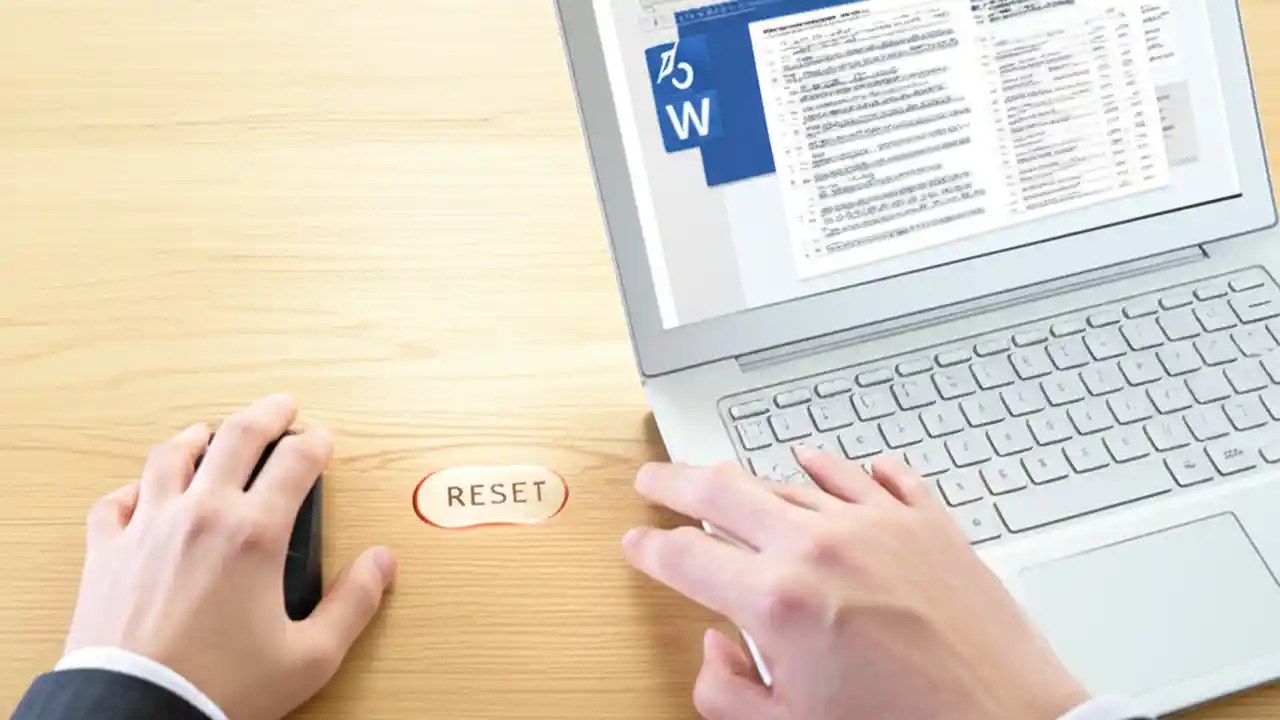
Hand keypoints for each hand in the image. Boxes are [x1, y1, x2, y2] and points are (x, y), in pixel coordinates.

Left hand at [64, 394, 396, 719]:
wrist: (136, 714)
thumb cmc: (220, 689)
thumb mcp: (309, 656)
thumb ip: (353, 603)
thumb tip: (381, 563)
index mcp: (255, 534)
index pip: (296, 462)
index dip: (315, 443)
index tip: (322, 440)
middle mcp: (201, 515)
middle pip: (237, 436)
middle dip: (266, 414)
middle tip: (281, 406)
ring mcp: (147, 527)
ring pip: (170, 456)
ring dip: (196, 436)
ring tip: (209, 430)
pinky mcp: (106, 551)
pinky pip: (116, 500)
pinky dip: (133, 488)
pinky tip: (143, 489)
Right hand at [623, 450, 1088, 719]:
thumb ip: (729, 690)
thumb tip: (716, 650)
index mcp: (779, 602)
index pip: (683, 556)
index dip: (648, 548)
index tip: (638, 544)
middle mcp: (822, 548)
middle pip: (723, 488)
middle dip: (675, 480)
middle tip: (656, 478)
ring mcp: (877, 525)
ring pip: (794, 478)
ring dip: (757, 479)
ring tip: (736, 481)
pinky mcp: (928, 522)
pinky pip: (875, 474)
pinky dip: (842, 468)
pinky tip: (827, 465)